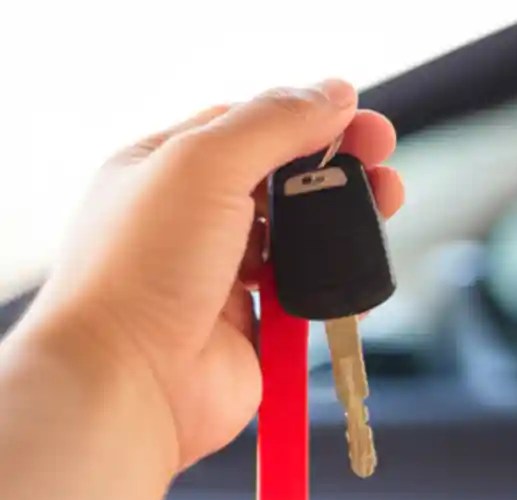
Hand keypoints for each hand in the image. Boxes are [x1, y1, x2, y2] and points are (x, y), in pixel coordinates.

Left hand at [20, 79, 404, 470]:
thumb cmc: (141, 271)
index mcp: (167, 168)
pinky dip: (341, 286)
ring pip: (303, 238)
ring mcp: (224, 276)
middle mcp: (193, 219)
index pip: (251, 127)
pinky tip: (359, 278)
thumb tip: (336, 95)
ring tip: (382, 217)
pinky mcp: (254, 326)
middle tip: (384, 170)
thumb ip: (274, 124)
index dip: (311, 120)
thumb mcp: (204, 165)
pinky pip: (310, 296)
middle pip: (286, 181)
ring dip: (346, 226)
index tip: (364, 124)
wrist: (129, 383)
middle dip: (340, 171)